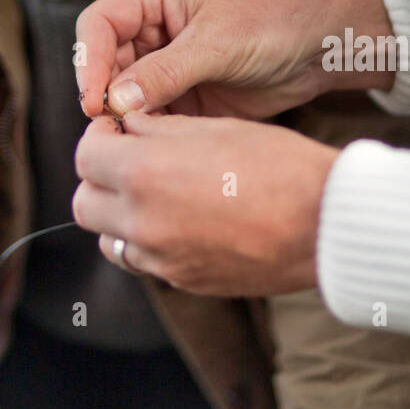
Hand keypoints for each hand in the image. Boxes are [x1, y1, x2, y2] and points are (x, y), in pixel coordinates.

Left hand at [72, 111, 339, 295]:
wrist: (325, 223)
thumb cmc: (277, 165)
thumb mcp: (212, 127)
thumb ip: (157, 129)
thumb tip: (128, 127)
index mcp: (145, 174)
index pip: (86, 157)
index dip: (98, 136)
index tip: (117, 130)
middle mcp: (145, 223)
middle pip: (85, 203)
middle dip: (99, 177)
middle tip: (127, 158)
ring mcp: (164, 260)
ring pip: (109, 239)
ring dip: (118, 213)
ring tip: (154, 191)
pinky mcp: (186, 281)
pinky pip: (145, 262)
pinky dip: (148, 240)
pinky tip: (180, 218)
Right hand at [75, 0, 393, 118]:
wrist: (322, 48)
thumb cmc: (275, 22)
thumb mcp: (217, 45)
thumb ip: (163, 73)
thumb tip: (115, 102)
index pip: (99, 23)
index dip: (90, 62)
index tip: (95, 102)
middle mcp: (151, 23)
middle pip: (104, 61)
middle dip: (105, 95)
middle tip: (110, 130)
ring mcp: (163, 59)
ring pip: (122, 92)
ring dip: (124, 117)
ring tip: (132, 143)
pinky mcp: (179, 91)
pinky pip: (149, 113)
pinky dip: (147, 131)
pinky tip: (154, 148)